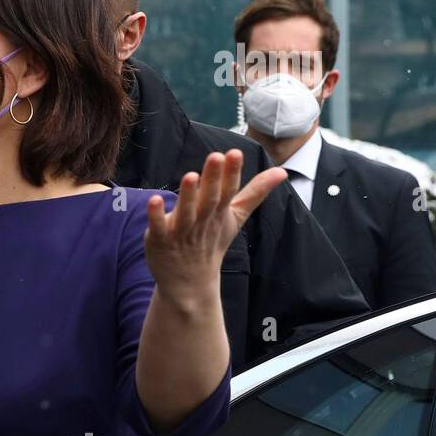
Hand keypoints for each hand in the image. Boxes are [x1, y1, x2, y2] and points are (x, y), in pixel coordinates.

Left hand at [144, 150, 285, 305]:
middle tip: (216, 156)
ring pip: (186, 213)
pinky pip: (159, 227)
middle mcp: (202, 221)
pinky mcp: (160, 240)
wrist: (190, 282)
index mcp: (220, 213)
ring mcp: (181, 232)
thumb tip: (282, 171)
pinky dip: (156, 215)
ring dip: (188, 195)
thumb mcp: (235, 217)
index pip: (228, 191)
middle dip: (213, 179)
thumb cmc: (212, 241)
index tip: (235, 153)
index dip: (231, 173)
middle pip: (209, 199)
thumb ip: (255, 192)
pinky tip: (154, 199)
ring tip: (190, 175)